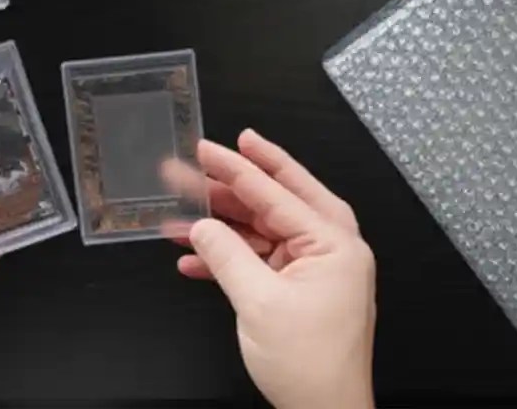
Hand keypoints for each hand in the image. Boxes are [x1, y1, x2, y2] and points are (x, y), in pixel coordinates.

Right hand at [178, 130, 375, 408]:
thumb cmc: (310, 367)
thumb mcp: (258, 303)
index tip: (207, 149)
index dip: (237, 168)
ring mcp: (315, 270)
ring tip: (182, 214)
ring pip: (264, 231)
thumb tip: (201, 226)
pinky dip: (228, 258)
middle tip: (201, 161)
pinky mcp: (299, 291)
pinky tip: (194, 259)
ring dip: (222, 225)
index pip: (277, 193)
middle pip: (276, 201)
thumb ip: (226, 256)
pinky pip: (260, 260)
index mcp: (335, 245)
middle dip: (234, 184)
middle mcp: (331, 250)